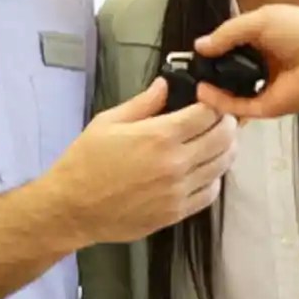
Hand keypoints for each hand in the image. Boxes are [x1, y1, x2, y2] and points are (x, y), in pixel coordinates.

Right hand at [46, 77, 236, 244]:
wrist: (71, 208)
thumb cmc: (85, 162)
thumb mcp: (108, 121)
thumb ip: (143, 102)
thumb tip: (166, 85)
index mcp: (159, 136)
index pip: (207, 114)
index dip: (213, 102)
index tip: (209, 98)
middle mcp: (175, 164)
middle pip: (223, 138)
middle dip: (227, 122)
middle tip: (221, 116)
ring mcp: (178, 191)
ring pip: (222, 165)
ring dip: (226, 148)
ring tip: (218, 139)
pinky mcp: (176, 213)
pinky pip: (210, 193)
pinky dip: (214, 177)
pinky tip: (205, 169)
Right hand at [193, 4, 298, 118]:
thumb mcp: (261, 20)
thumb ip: (228, 32)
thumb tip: (201, 45)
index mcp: (268, 37)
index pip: (235, 43)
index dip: (216, 46)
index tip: (199, 49)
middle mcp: (266, 62)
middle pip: (231, 68)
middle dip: (212, 68)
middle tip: (193, 67)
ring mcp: (266, 86)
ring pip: (232, 91)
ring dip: (213, 87)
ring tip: (195, 81)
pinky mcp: (267, 106)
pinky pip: (238, 106)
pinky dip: (219, 102)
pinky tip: (204, 92)